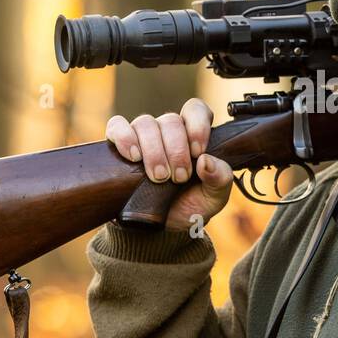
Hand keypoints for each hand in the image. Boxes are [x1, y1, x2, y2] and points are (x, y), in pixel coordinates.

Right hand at [106, 98, 233, 231]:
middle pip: (170, 120)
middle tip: (179, 177)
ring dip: (153, 150)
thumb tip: (206, 160)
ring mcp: (143, 136)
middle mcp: (167, 131)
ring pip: (145, 123)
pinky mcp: (119, 144)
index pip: (195, 110)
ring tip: (158, 176)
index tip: (198, 152)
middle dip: (176, 150)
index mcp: (193, 135)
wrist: (161, 228)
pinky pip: (117, 126)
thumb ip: (220, 178)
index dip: (197, 126)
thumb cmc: (190, 205)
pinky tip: (133, 156)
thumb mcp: (213, 197)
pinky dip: (124, 137)